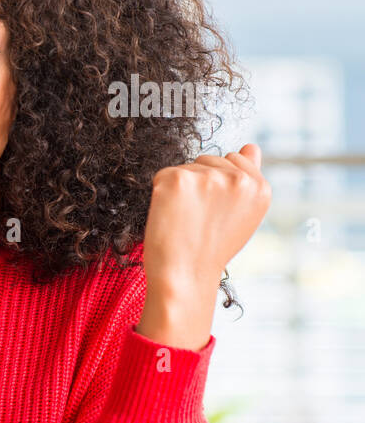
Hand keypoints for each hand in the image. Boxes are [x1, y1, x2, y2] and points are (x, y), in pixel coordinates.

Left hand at [136, 143, 271, 348]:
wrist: (184, 276)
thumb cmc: (210, 249)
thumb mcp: (241, 214)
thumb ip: (248, 178)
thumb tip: (251, 145)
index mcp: (260, 187)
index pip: (235, 158)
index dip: (219, 184)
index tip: (216, 210)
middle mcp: (238, 179)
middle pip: (208, 159)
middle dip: (200, 183)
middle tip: (199, 218)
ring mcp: (207, 177)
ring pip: (186, 167)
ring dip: (181, 189)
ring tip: (186, 219)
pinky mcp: (177, 179)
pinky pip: (163, 174)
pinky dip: (161, 193)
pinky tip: (170, 216)